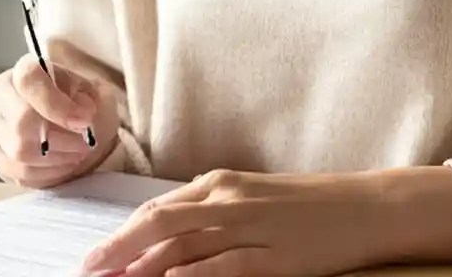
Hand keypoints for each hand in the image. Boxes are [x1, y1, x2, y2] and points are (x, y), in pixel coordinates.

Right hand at [0, 53, 120, 188]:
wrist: (74, 126)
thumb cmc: (80, 104)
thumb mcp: (91, 91)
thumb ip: (87, 97)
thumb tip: (81, 114)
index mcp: (22, 70)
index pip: (28, 81)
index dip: (57, 105)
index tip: (84, 121)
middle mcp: (0, 95)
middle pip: (20, 122)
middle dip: (60, 139)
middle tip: (84, 142)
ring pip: (19, 152)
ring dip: (56, 158)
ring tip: (77, 154)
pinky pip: (19, 172)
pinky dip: (48, 173)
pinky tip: (63, 165)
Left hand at [81, 167, 451, 276]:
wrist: (363, 207)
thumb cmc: (306, 204)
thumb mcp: (251, 195)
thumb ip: (210, 209)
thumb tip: (169, 230)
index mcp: (218, 184)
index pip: (157, 209)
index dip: (122, 234)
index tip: (96, 255)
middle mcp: (227, 200)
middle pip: (158, 224)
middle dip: (117, 249)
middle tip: (88, 270)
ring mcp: (249, 227)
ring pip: (183, 246)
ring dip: (143, 267)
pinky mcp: (273, 257)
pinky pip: (223, 266)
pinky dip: (192, 275)